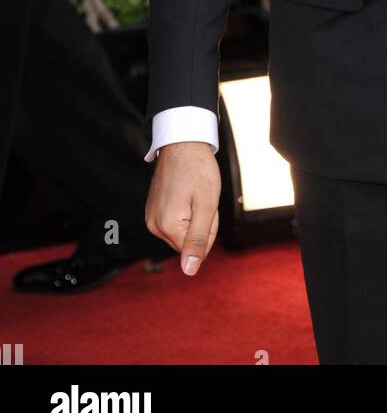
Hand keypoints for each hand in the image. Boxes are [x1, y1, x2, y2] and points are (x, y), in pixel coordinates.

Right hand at [145, 141, 219, 276]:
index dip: (209, 228)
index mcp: (166, 226)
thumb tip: (190, 271)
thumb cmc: (198, 169)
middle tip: (201, 197)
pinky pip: (175, 220)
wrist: (183, 142)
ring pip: (183, 231)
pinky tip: (186, 192)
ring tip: (194, 193)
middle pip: (188, 240)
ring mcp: (151, 216)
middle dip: (202, 222)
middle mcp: (154, 224)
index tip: (206, 205)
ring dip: (194, 216)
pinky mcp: (153, 209)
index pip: (197, 248)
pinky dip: (186, 210)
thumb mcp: (207, 206)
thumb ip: (198, 240)